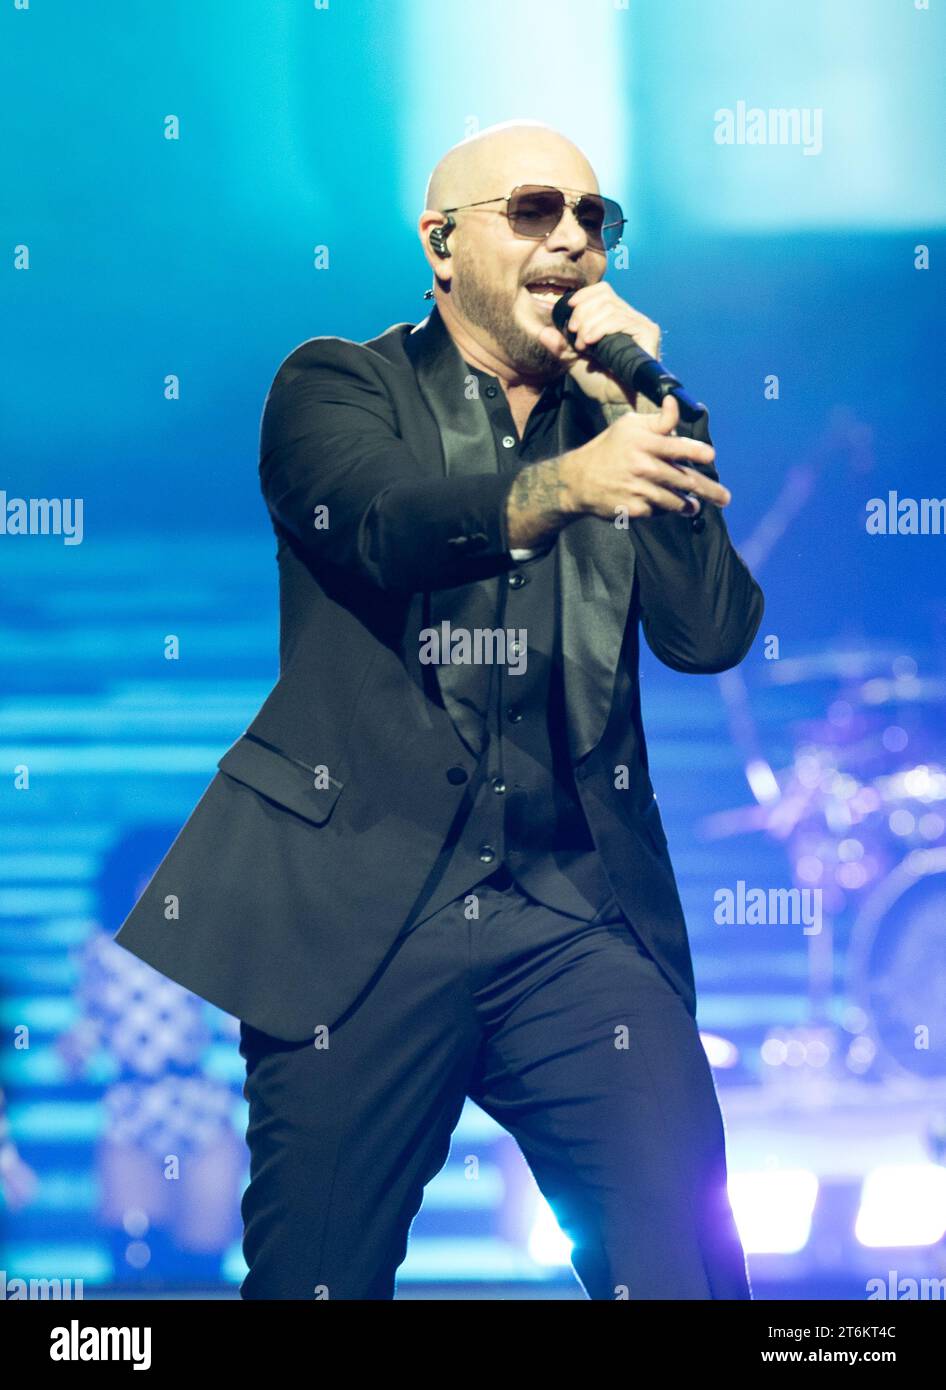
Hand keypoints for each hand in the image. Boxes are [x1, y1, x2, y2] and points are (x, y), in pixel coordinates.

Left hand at [537, 282, 661, 404]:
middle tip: (573, 333)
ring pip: (610, 308)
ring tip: (581, 344)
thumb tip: (543, 333)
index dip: (584, 295)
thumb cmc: (601, 383)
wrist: (618, 402)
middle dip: (582, 312)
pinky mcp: (648, 332)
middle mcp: (630, 317)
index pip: (602, 291)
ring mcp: (640, 324)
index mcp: (615, 318)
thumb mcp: (574, 363)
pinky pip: (621, 320)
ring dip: (589, 323)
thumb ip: (561, 348)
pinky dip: (601, 328)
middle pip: (604, 297)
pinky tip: (590, 341)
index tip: (569, 309)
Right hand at [560, 394, 731, 519]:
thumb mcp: (629, 426)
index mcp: (645, 443)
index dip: (697, 452)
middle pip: (685, 480)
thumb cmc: (609, 448)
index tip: (710, 457)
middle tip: (725, 497)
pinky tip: (664, 508)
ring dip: (689, 506)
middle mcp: (644, 467)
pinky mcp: (634, 509)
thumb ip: (657, 420)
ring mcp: (639, 490)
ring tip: (696, 506)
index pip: (678, 447)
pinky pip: (659, 512)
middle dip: (709, 490)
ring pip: (676, 501)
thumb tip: (675, 403)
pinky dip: (664, 511)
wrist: (579, 480)